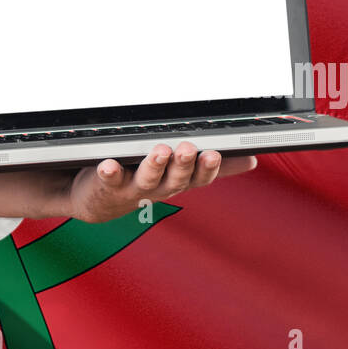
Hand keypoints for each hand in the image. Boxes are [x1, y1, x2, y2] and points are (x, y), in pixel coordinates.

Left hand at [0, 141, 257, 222]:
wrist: (95, 199)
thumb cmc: (138, 179)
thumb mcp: (177, 174)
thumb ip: (209, 166)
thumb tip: (253, 161)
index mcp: (176, 182)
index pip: (200, 178)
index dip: (209, 169)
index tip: (215, 154)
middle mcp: (156, 189)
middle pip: (175, 180)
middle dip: (183, 165)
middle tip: (189, 149)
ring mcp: (130, 191)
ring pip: (146, 181)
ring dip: (154, 167)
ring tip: (160, 150)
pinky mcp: (105, 186)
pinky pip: (109, 180)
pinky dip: (110, 172)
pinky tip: (109, 163)